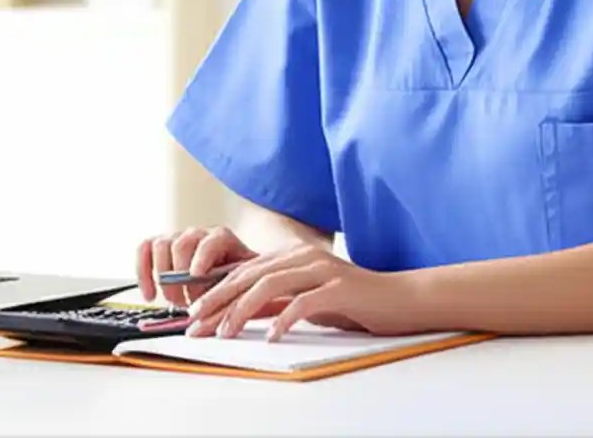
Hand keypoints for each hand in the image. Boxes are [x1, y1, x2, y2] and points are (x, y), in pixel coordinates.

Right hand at [136, 227, 258, 305]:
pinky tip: (149, 295)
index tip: (195, 276)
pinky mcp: (160, 245)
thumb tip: (213, 298)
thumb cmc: (234, 279)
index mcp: (221, 237)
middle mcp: (197, 233)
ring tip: (173, 301)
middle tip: (186, 302)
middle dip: (180, 276)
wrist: (228, 275)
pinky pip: (144, 249)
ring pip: (160, 245)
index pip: (209, 242)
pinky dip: (143, 272)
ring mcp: (177, 236)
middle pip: (181, 244)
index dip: (200, 259)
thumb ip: (228, 286)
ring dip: (162, 277)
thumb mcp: (240, 281)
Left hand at [184, 243, 422, 339]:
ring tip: (225, 332)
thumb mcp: (304, 300)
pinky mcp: (339, 288)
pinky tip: (271, 336)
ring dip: (242, 311)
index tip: (193, 316)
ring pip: (269, 286)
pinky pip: (303, 302)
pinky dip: (283, 320)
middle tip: (196, 324)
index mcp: (290, 255)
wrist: (400, 299)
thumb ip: (274, 302)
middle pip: (248, 277)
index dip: (214, 294)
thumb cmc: (352, 302)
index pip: (242, 273)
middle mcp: (302, 256)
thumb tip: (237, 315)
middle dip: (217, 302)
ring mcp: (321, 269)